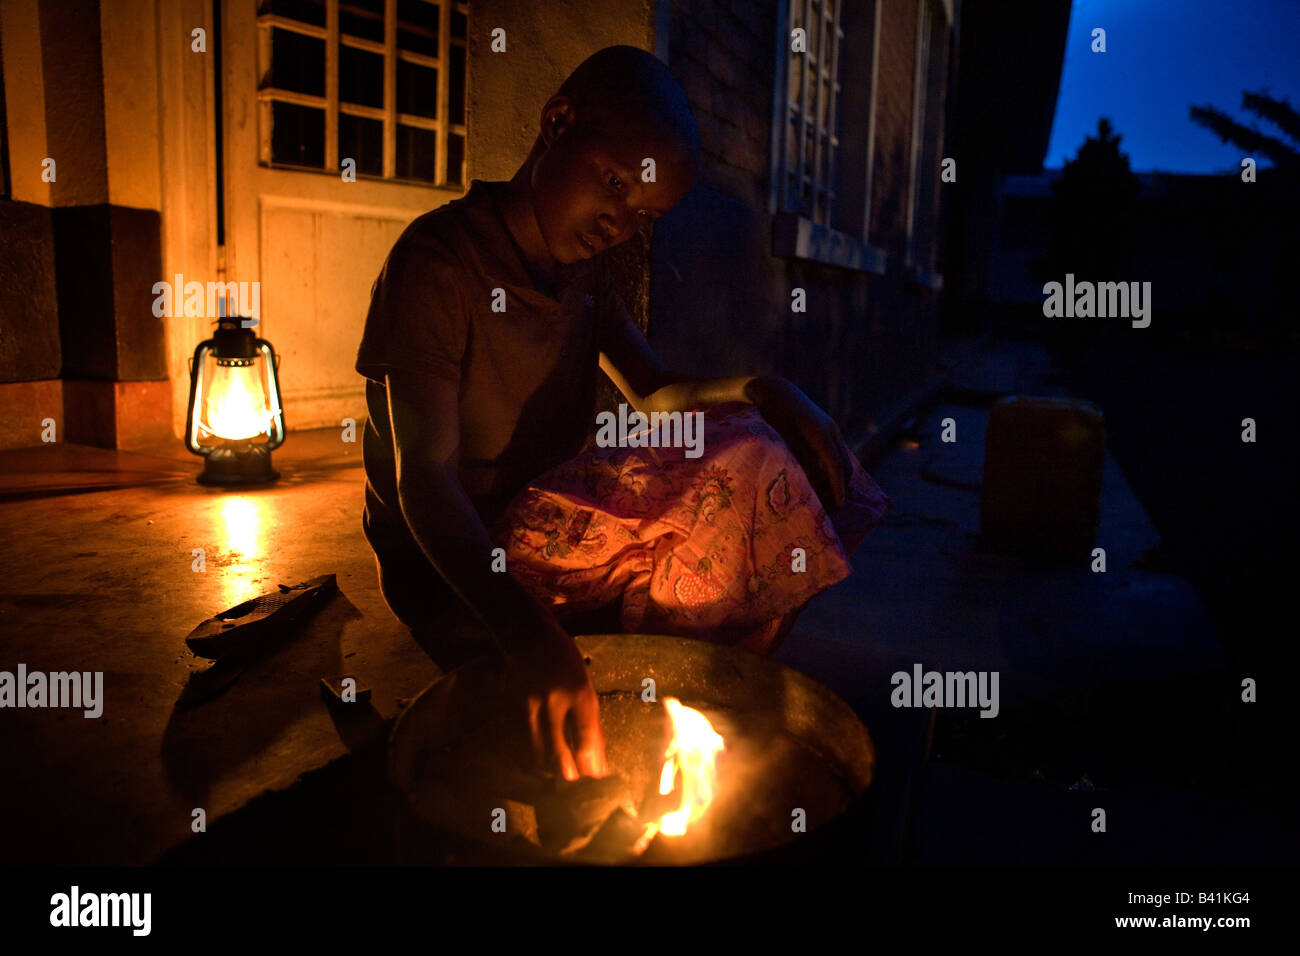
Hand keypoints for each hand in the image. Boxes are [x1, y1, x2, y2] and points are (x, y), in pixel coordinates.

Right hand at [505, 614, 607, 781]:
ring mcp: (532, 704)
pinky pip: (527, 737)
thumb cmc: (564, 659)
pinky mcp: (516, 707)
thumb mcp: (584, 682)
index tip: (595, 775)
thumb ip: (589, 716)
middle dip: (568, 768)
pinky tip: (540, 757)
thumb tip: (597, 750)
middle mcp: (555, 700)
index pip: (586, 733)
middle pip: (560, 746)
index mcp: (579, 691)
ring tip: (557, 771)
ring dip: (550, 763)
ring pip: (540, 747)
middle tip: (573, 778)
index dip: (591, 758)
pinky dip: (535, 751)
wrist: (529, 637)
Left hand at [755, 378, 855, 508]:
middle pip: (844, 464)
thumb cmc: (773, 413)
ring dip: (837, 478)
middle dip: (840, 486)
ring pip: (842, 459)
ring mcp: (831, 428)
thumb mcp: (781, 437)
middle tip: (830, 505)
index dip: (838, 486)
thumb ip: (797, 458)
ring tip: (825, 495)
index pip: (835, 465)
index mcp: (820, 431)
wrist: (775, 389)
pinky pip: (835, 453)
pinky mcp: (827, 429)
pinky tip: (822, 480)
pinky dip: (832, 468)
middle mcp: (831, 430)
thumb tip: (812, 480)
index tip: (839, 504)